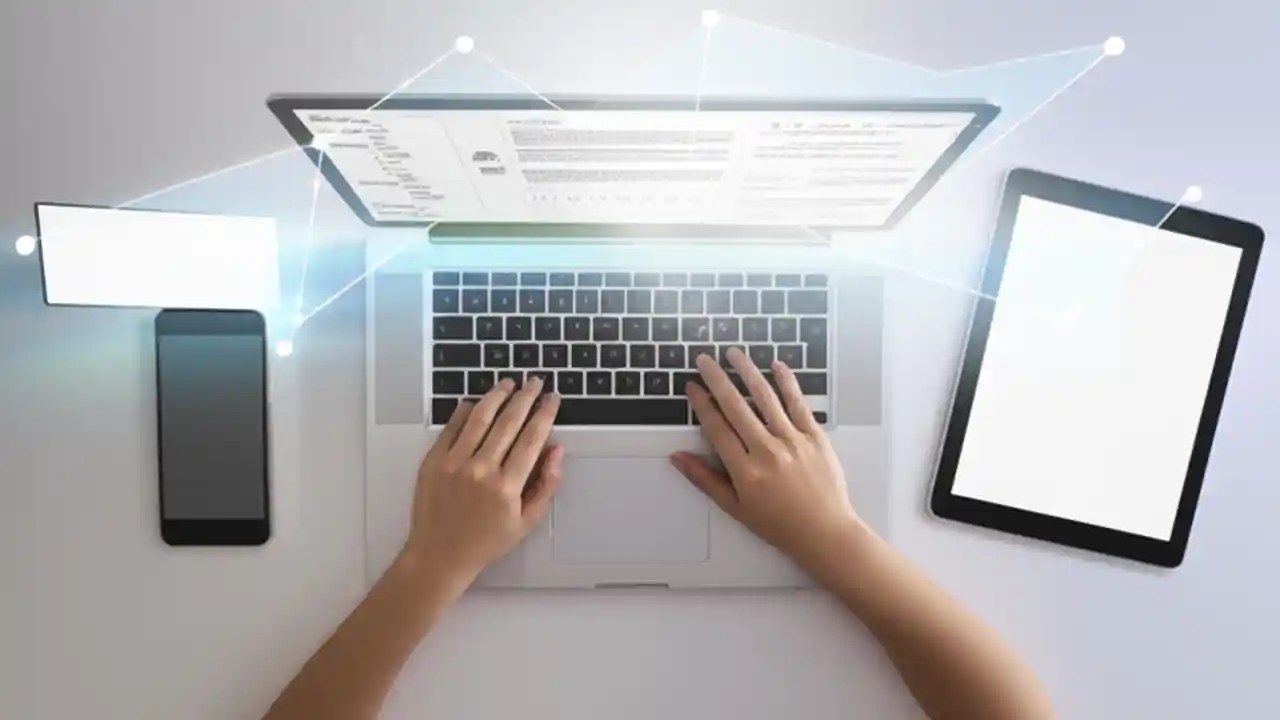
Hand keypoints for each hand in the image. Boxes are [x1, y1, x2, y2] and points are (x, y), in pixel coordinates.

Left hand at [403, 377, 563, 585]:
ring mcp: (454, 463)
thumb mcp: (526, 522)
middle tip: (535, 382)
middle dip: (525, 397)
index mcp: (507, 486)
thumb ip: (546, 485)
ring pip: (480, 418)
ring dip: (497, 396)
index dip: (545, 414)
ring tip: (508, 383)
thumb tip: (557, 451)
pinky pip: (452, 427)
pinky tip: (476, 401)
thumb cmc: (485, 542)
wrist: (439, 554)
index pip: (532, 438)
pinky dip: (465, 411)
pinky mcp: (433, 461)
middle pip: (509, 422)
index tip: (552, 399)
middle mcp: (481, 470)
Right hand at [671, 349, 861, 572]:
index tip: (692, 387)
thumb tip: (678, 458)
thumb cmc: (780, 524)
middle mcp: (767, 452)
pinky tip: (777, 366)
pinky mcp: (814, 437)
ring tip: (734, 354)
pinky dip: (787, 382)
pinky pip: (797, 403)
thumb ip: (705, 479)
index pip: (716, 427)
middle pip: (735, 406)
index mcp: (745, 471)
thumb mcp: (735, 507)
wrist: (824, 533)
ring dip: (747, 371)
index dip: (701, 403)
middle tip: (704, 359)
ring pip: (765, 397)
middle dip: (716, 378)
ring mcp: (792, 441)